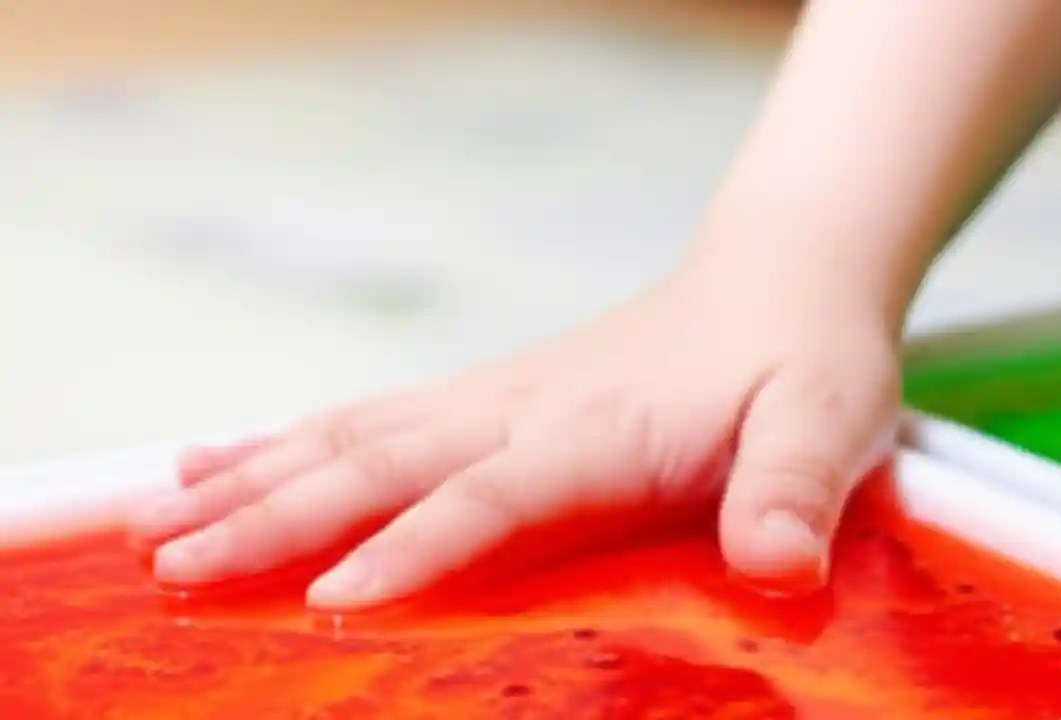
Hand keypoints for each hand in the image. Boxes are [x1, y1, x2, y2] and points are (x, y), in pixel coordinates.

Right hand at [129, 255, 898, 610]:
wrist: (779, 280)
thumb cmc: (802, 360)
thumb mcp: (826, 424)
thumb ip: (792, 491)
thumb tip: (777, 569)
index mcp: (598, 429)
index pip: (489, 496)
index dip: (413, 548)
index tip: (328, 602)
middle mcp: (526, 409)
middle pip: (381, 459)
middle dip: (274, 514)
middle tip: (171, 559)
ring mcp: (499, 398)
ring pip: (355, 435)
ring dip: (256, 477)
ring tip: (160, 515)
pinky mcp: (493, 398)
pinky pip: (374, 420)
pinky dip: (293, 444)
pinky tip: (235, 458)